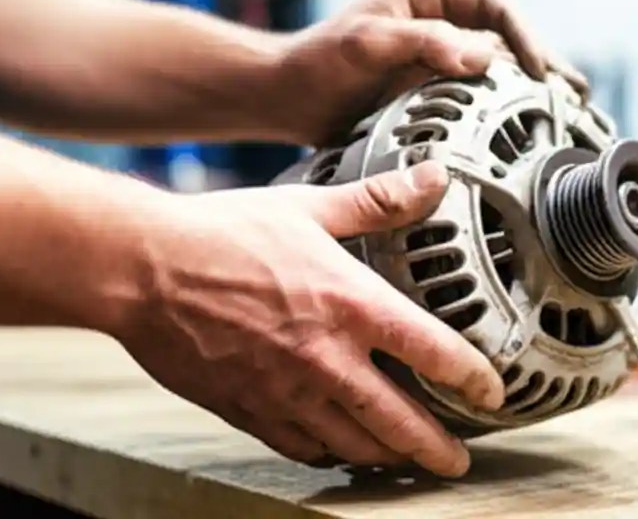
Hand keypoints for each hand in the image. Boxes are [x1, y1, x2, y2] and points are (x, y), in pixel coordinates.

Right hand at [121, 161, 503, 476]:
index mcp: (349, 304)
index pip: (434, 352)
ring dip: (386, 457)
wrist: (144, 269)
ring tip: (404, 461)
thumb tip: (432, 176)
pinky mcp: (248, 410)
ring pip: (352, 445)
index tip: (492, 394)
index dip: (474, 380)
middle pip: (399, 422)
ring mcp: (286, 392)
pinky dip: (326, 454)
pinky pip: (299, 447)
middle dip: (436, 449)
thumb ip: (378, 200)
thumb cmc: (222, 234)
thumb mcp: (309, 207)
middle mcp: (325, 358)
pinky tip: (335, 449)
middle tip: (457, 461)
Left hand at [271, 0, 589, 145]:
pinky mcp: (426, 92)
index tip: (536, 67)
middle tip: (573, 90)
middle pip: (504, 37)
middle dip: (541, 61)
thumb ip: (423, 43)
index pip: (492, 5)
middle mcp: (437, 24)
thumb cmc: (316, 61)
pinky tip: (522, 130)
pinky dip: (501, 110)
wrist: (284, 98)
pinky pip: (474, 97)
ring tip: (564, 110)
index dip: (523, 33)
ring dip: (528, 87)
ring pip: (495, 69)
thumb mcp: (368, 44)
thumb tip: (482, 57)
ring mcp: (434, 60)